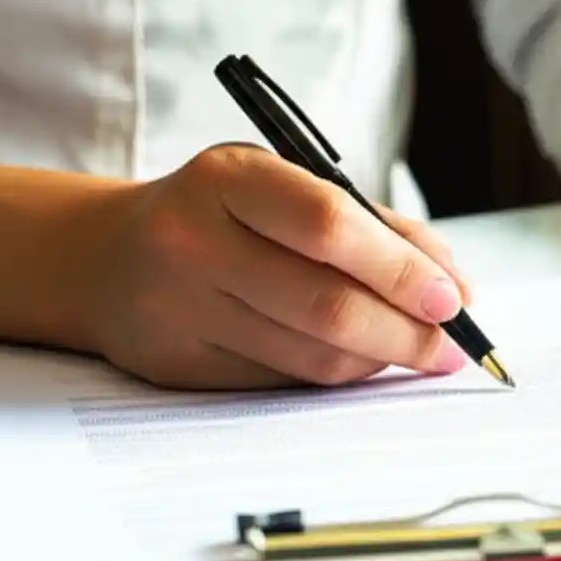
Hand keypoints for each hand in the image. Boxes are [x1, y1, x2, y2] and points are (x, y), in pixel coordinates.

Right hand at [80, 145, 471, 388]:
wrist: (103, 258)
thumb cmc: (221, 215)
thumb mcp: (286, 186)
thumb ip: (375, 228)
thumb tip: (457, 289)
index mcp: (228, 178)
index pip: (330, 225)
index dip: (401, 269)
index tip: (453, 299)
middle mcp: (193, 240)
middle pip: (327, 305)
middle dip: (408, 333)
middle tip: (452, 346)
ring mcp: (180, 309)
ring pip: (312, 356)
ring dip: (380, 360)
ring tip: (414, 351)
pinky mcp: (181, 366)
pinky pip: (285, 383)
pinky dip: (337, 375)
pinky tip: (359, 359)